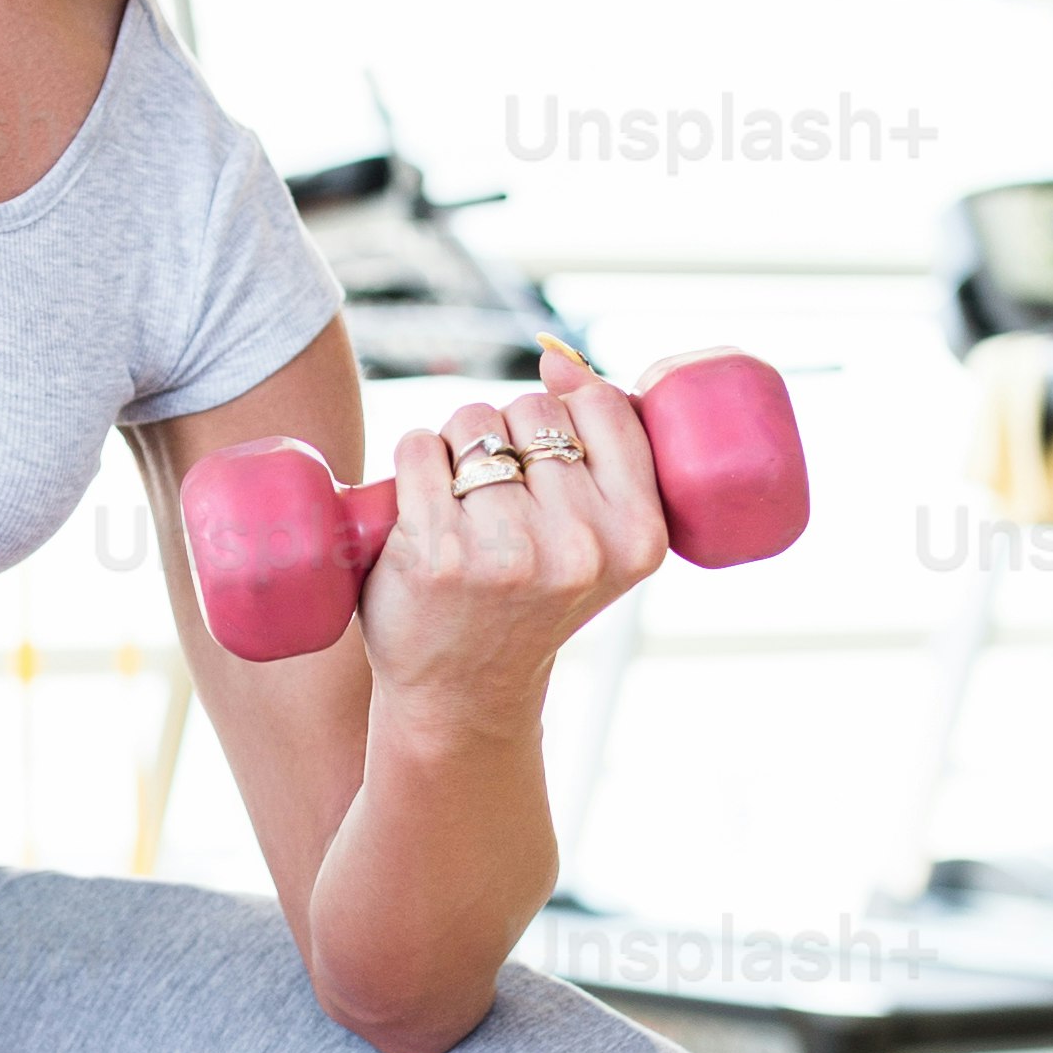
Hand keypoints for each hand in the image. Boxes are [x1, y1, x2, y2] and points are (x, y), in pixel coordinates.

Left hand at [354, 341, 664, 733]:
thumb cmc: (528, 599)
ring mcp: (509, 551)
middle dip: (507, 435)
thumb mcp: (601, 541)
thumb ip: (604, 455)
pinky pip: (419, 446)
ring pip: (474, 423)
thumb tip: (555, 359)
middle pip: (531, 411)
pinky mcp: (438, 552)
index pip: (600, 407)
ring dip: (456, 446)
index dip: (563, 414)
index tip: (545, 463)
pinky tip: (419, 506)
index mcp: (639, 536)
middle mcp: (582, 546)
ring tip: (461, 507)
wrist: (463, 693)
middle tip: (498, 502)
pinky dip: (413, 460)